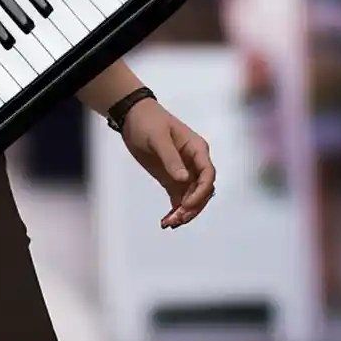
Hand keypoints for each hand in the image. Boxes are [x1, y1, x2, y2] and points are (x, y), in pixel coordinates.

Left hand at [121, 99, 216, 228]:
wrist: (133, 116)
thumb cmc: (148, 121)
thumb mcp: (157, 138)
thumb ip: (170, 158)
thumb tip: (184, 178)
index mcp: (197, 150)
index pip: (207, 175)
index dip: (201, 192)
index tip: (187, 205)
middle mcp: (195, 163)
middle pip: (202, 191)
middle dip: (192, 207)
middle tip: (176, 220)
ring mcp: (184, 172)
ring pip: (191, 198)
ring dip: (184, 212)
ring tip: (169, 224)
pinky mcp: (171, 179)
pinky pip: (178, 199)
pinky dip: (175, 211)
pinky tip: (166, 222)